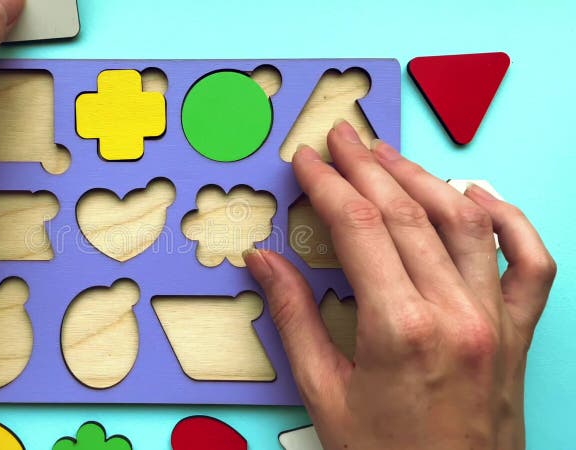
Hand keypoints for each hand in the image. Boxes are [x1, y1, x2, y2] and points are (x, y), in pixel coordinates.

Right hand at [244, 121, 554, 448]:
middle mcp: (455, 315)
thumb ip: (293, 318)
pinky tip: (479, 195)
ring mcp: (494, 321)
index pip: (360, 229)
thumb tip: (262, 262)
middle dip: (368, 167)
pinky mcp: (517, 334)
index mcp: (399, 331)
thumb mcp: (323, 394)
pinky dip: (509, 219)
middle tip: (341, 138)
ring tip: (388, 156)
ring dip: (423, 179)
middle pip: (408, 214)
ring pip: (465, 223)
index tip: (307, 161)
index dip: (328, 185)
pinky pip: (529, 262)